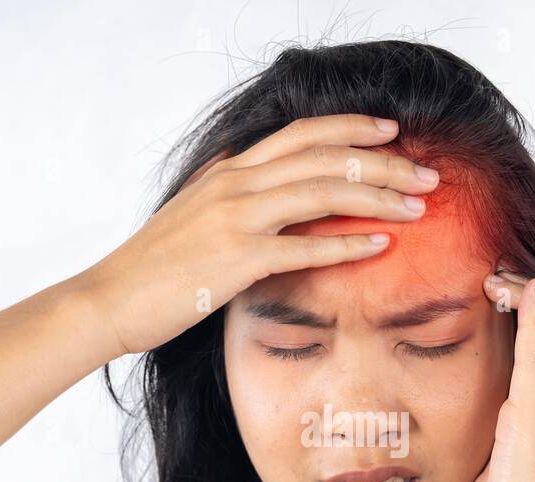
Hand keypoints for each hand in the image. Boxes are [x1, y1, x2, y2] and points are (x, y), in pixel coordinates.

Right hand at [69, 114, 440, 356]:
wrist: (107, 299)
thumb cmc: (152, 267)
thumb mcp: (192, 212)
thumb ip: (226, 189)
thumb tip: (247, 166)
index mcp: (229, 171)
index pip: (302, 134)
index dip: (351, 128)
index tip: (392, 133)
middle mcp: (235, 184)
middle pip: (324, 157)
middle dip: (383, 162)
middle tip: (427, 174)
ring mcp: (235, 219)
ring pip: (321, 193)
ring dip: (376, 196)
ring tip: (417, 205)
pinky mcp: (236, 260)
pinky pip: (304, 248)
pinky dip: (346, 245)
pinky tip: (380, 245)